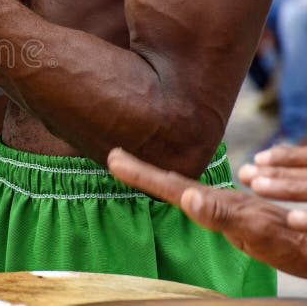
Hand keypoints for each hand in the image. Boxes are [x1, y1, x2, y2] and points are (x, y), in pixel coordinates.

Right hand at [107, 147, 306, 277]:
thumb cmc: (289, 244)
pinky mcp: (237, 217)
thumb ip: (220, 215)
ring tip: (136, 170)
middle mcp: (220, 202)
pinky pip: (200, 200)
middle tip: (115, 158)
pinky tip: (181, 192)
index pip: (170, 186)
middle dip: (142, 172)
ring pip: (186, 189)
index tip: (114, 159)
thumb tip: (186, 196)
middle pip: (174, 184)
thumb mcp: (254, 232)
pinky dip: (181, 192)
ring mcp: (228, 209)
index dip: (141, 174)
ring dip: (158, 180)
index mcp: (216, 203)